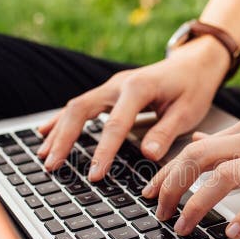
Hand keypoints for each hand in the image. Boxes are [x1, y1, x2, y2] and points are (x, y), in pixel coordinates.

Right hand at [37, 36, 229, 178]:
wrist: (195, 63)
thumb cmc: (193, 87)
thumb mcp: (188, 111)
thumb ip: (166, 132)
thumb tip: (147, 156)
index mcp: (139, 87)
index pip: (115, 124)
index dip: (103, 151)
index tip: (94, 175)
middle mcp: (119, 83)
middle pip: (81, 109)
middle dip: (65, 139)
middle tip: (53, 165)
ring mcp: (111, 86)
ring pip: (76, 107)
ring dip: (58, 131)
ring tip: (44, 157)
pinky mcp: (109, 91)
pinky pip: (80, 105)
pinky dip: (62, 120)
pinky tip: (45, 134)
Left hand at [143, 111, 239, 238]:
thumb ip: (231, 138)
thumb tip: (198, 139)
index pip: (193, 147)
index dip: (165, 171)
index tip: (148, 193)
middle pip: (198, 158)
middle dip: (170, 186)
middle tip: (158, 214)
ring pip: (223, 176)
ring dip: (196, 203)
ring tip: (184, 228)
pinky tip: (233, 233)